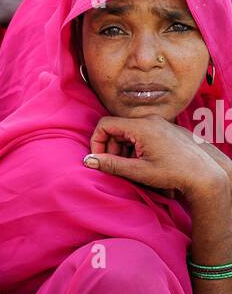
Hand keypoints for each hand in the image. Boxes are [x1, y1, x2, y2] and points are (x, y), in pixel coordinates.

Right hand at [85, 115, 227, 199]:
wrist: (204, 173)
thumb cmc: (173, 172)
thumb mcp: (138, 171)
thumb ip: (111, 164)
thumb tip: (88, 160)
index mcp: (140, 127)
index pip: (105, 124)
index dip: (96, 142)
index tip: (99, 159)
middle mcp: (149, 120)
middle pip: (117, 128)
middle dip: (110, 148)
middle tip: (116, 167)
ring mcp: (159, 123)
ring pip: (129, 132)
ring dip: (123, 149)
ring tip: (132, 168)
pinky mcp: (165, 129)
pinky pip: (142, 134)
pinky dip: (136, 148)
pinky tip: (145, 163)